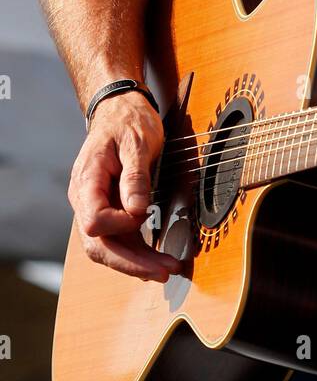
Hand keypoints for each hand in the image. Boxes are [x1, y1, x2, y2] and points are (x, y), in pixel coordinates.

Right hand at [67, 90, 181, 281]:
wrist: (120, 109)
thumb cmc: (128, 121)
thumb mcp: (137, 142)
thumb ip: (135, 177)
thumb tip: (137, 211)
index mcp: (87, 181)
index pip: (93, 220)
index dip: (118, 225)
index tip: (143, 215)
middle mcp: (85, 199)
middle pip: (98, 245)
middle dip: (131, 263)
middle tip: (165, 271)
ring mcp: (95, 207)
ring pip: (108, 248)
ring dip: (137, 263)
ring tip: (168, 269)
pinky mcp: (110, 210)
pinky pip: (119, 239)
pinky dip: (138, 252)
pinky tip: (158, 259)